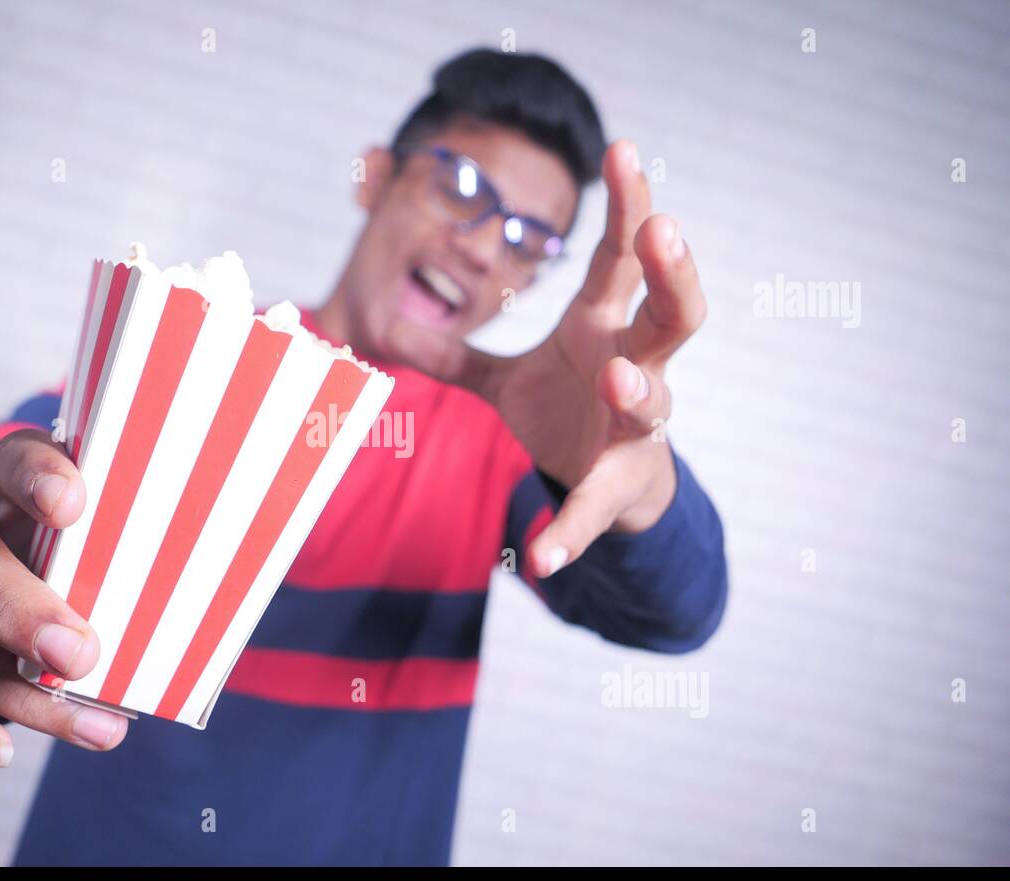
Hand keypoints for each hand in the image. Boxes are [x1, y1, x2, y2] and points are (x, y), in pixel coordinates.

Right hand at [0, 430, 129, 769]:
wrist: (11, 590)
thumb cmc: (79, 561)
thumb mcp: (105, 540)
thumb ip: (137, 549)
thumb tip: (222, 586)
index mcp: (4, 485)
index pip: (10, 462)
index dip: (34, 477)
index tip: (73, 503)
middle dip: (18, 611)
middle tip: (81, 653)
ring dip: (22, 698)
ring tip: (98, 727)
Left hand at [401, 140, 707, 577]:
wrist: (611, 487)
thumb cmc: (571, 411)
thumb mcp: (504, 381)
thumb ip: (452, 354)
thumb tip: (381, 330)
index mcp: (603, 328)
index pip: (621, 259)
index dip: (629, 207)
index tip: (625, 149)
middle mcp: (634, 366)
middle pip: (672, 312)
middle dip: (672, 272)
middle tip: (664, 230)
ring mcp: (635, 427)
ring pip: (656, 399)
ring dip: (639, 387)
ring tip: (616, 374)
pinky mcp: (619, 485)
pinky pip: (596, 508)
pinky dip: (570, 532)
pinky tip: (537, 557)